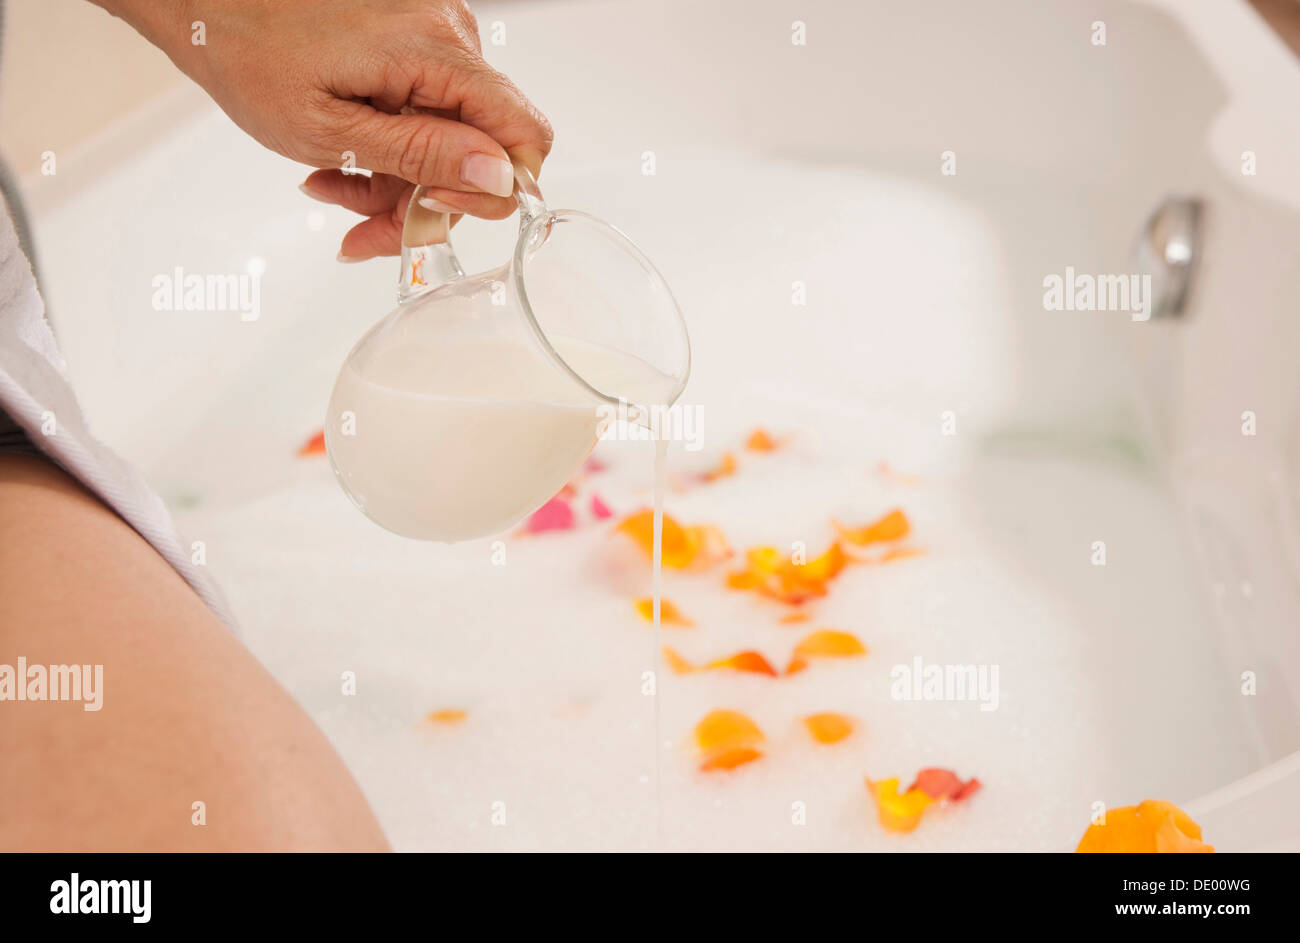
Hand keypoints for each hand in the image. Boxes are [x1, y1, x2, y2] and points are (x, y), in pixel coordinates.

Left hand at [96, 0, 551, 258]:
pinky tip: (342, 162)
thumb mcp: (331, 129)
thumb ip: (422, 154)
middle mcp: (450, 33)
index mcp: (437, 50)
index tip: (432, 210)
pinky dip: (389, 145)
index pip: (525, 134)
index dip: (493, 190)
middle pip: (481, 146)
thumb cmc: (248, 51)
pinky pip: (427, 110)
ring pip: (450, 136)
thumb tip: (499, 178)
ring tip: (334, 188)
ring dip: (397, 178)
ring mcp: (434, 33)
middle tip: (363, 227)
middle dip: (425, 197)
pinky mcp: (415, 38)